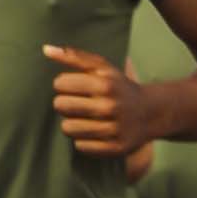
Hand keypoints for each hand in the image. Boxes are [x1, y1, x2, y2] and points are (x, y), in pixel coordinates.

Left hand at [44, 45, 156, 160]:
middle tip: (78, 104)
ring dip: (72, 124)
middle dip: (65, 104)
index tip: (75, 88)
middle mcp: (109, 106)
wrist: (151, 113)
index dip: (63, 85)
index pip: (60, 84)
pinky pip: (80, 146)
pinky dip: (83, 140)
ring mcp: (113, 129)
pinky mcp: (115, 148)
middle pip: (61, 106)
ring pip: (68, 128)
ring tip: (84, 119)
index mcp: (105, 84)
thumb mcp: (102, 68)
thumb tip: (45, 49)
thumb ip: (74, 57)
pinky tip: (94, 133)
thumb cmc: (118, 87)